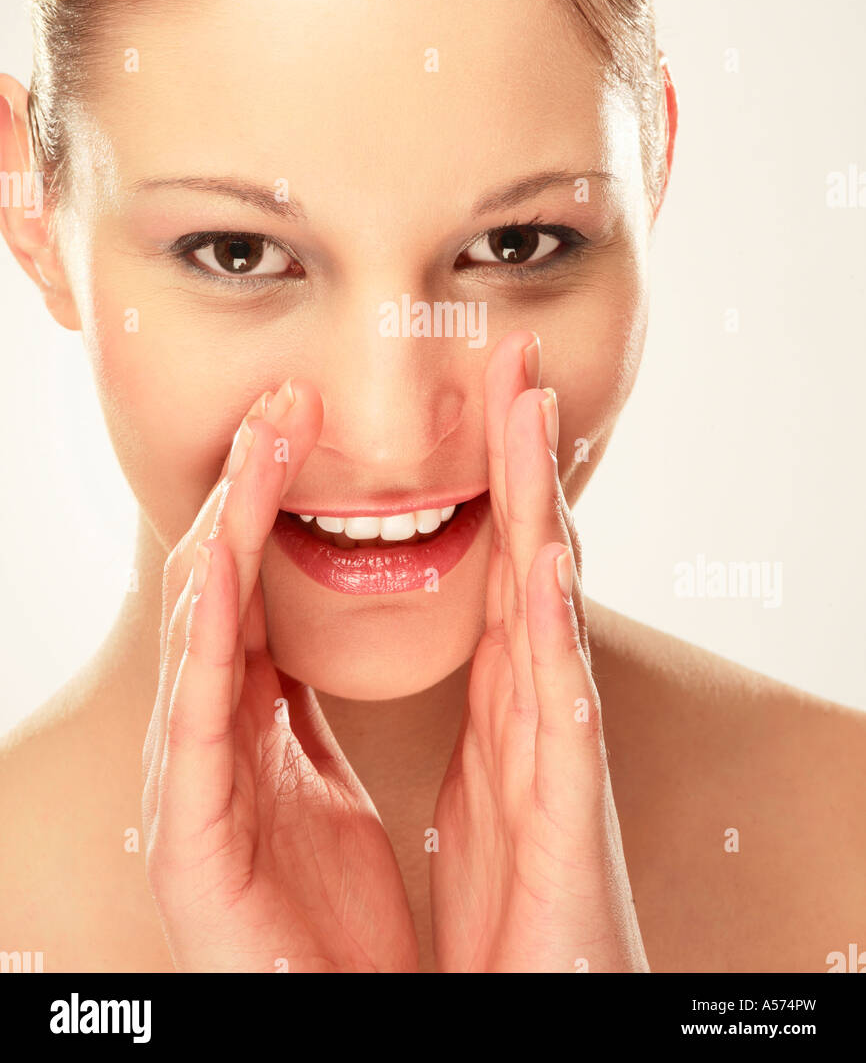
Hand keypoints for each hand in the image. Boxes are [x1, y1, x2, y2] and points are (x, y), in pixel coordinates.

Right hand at [141, 379, 417, 972]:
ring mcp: (193, 782)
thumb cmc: (323, 913)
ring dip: (228, 526)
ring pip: (202, 627)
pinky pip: (201, 715)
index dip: (273, 495)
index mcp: (246, 720)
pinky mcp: (193, 837)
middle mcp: (208, 737)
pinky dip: (211, 632)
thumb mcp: (314, 773)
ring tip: (262, 442)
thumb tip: (294, 613)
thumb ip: (297, 695)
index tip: (308, 414)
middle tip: (287, 397)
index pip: (253, 580)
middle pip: (221, 581)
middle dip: (248, 485)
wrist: (330, 1020)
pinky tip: (222, 563)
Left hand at [430, 331, 648, 972]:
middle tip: (512, 357)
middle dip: (519, 456)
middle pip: (527, 559)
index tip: (476, 398)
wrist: (536, 1016)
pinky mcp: (564, 818)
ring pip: (544, 605)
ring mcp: (556, 757)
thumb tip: (460, 651)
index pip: (494, 571)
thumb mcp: (477, 799)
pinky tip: (545, 562)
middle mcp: (535, 715)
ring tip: (530, 410)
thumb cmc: (516, 924)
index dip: (487, 484)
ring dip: (539, 503)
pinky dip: (549, 630)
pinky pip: (554, 708)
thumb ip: (473, 720)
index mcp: (502, 712)